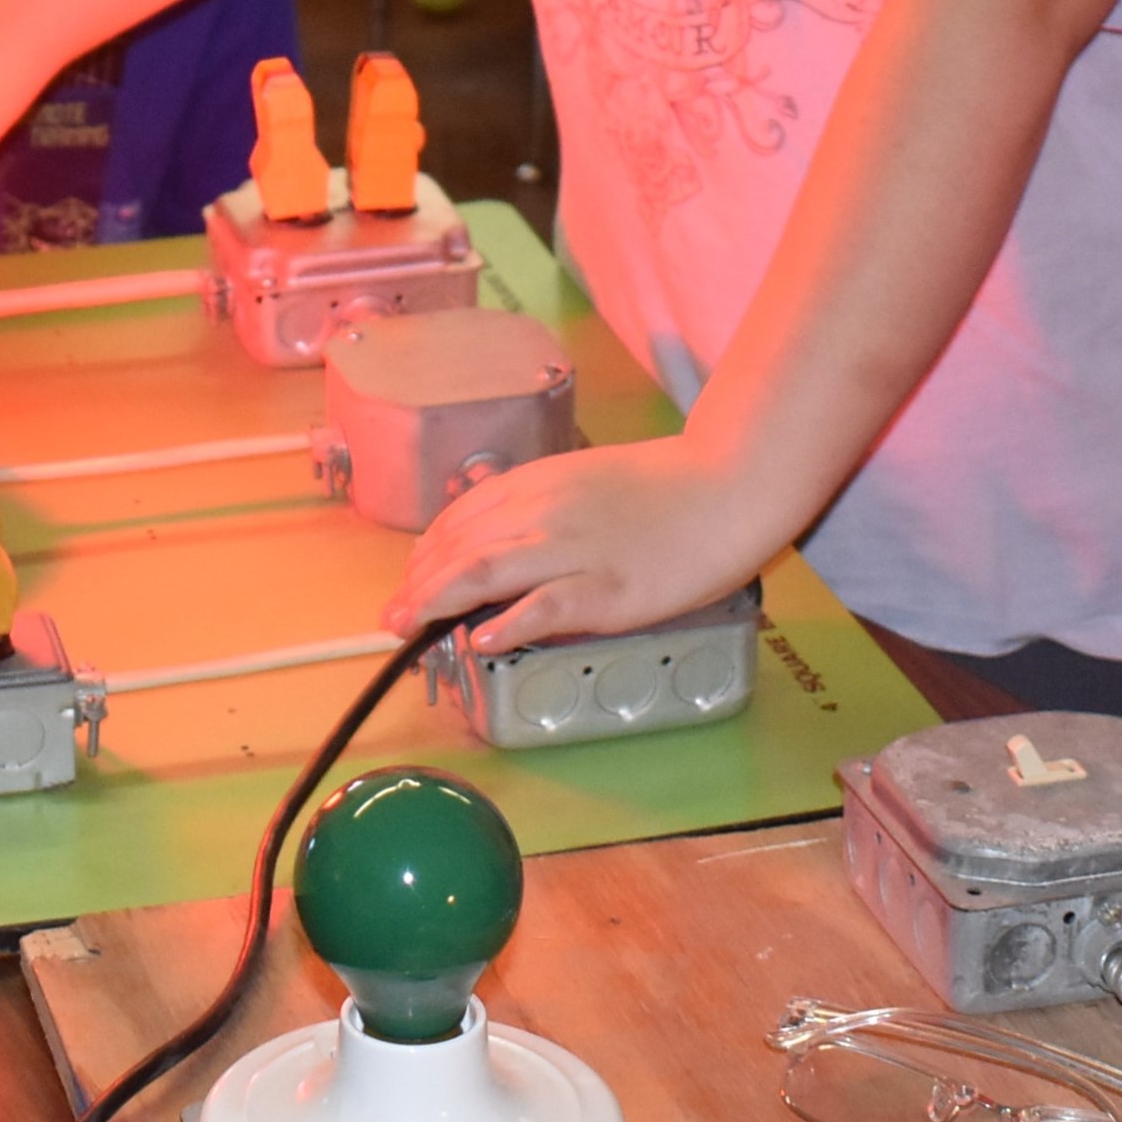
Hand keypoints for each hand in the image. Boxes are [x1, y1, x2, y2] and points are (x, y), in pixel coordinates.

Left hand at [389, 437, 780, 649]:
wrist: (728, 485)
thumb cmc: (664, 488)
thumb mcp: (585, 481)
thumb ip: (540, 507)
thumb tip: (498, 542)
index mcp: (538, 485)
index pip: (459, 520)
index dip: (425, 557)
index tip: (409, 584)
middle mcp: (544, 513)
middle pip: (460, 549)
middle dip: (418, 587)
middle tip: (393, 620)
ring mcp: (574, 550)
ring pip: (484, 572)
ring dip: (437, 604)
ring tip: (408, 630)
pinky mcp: (607, 587)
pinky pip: (544, 604)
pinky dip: (506, 622)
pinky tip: (480, 640)